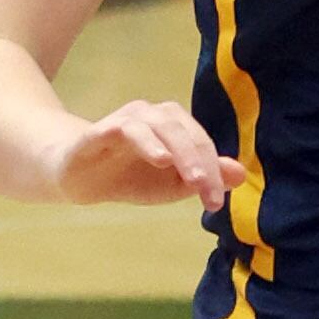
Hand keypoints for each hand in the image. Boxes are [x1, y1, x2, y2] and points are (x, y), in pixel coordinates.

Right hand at [48, 100, 239, 209]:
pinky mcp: (100, 130)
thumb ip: (202, 178)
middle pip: (185, 132)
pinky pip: (126, 129)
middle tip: (207, 191)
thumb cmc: (129, 177)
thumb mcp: (170, 185)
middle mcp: (153, 115)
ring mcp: (126, 120)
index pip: (201, 145)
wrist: (78, 177)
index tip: (215, 203)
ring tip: (191, 176)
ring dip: (179, 150)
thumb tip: (240, 174)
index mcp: (174, 126)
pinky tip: (160, 158)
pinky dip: (146, 141)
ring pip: (160, 125)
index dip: (212, 172)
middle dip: (200, 162)